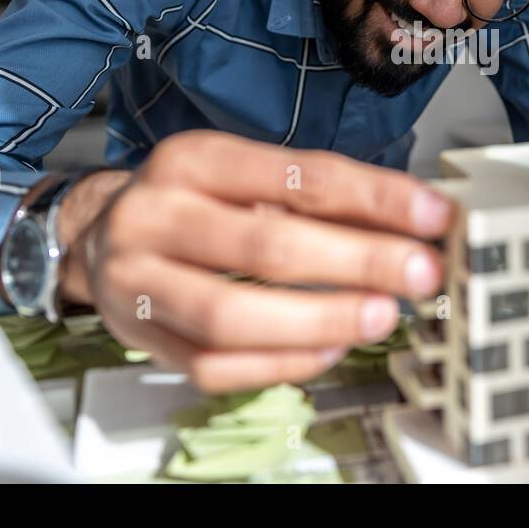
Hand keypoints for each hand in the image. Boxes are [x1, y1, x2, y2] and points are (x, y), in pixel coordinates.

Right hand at [58, 131, 452, 392]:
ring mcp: (139, 281)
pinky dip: (279, 365)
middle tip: (418, 273)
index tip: (432, 216)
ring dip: (320, 321)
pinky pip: (213, 366)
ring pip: (232, 315)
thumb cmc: (188, 200)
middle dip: (359, 262)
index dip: (375, 198)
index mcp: (193, 160)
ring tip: (379, 316)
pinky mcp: (139, 337)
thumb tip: (412, 219)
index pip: (298, 177)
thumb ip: (320, 195)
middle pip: (268, 247)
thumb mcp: (245, 174)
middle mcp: (157, 215)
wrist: (96, 235)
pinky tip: (326, 350)